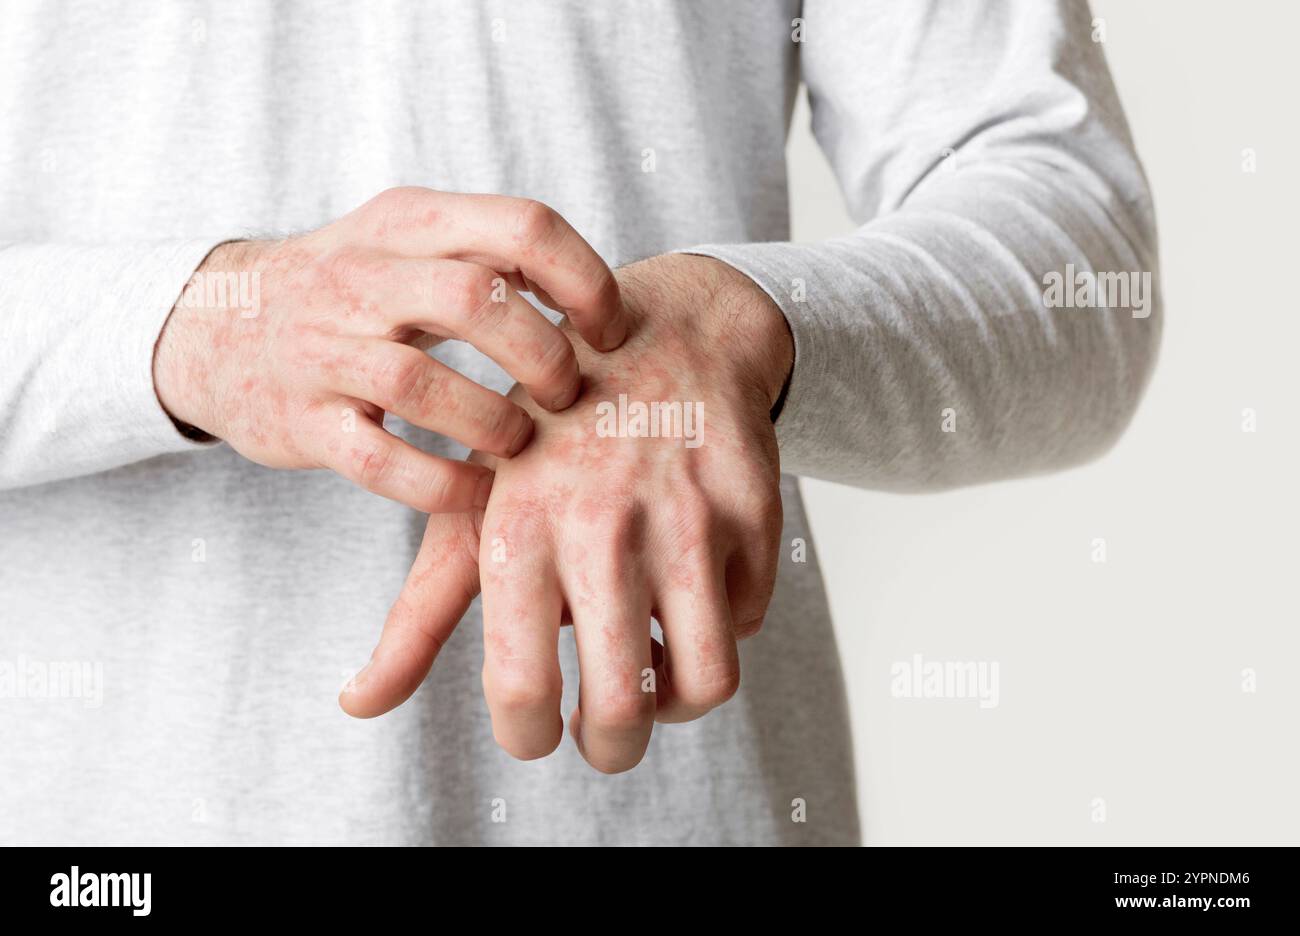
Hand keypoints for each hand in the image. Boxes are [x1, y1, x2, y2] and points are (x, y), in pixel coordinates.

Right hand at [153, 187, 626, 511]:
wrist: (215, 327)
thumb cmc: (350, 290)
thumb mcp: (410, 241)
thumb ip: (493, 254)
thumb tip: (603, 291)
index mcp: (407, 222)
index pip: (521, 226)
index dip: (586, 280)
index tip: (611, 332)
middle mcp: (359, 276)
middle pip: (472, 299)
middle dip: (543, 354)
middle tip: (569, 394)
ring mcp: (322, 351)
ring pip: (421, 383)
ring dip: (494, 423)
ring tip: (521, 442)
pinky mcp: (303, 424)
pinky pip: (382, 462)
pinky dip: (446, 484)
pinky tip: (481, 491)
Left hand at [341, 253, 794, 773]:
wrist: (665, 332)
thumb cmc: (550, 435)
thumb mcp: (472, 507)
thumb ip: (417, 616)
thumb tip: (358, 705)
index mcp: (520, 529)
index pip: (523, 688)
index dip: (529, 736)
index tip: (538, 730)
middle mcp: (604, 526)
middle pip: (623, 711)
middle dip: (610, 750)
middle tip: (602, 735)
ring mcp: (688, 519)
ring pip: (706, 683)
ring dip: (677, 706)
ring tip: (654, 679)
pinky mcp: (753, 512)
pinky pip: (746, 623)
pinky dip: (717, 629)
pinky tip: (687, 597)